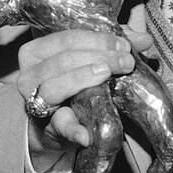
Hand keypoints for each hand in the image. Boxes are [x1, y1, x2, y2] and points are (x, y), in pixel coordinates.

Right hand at [18, 26, 153, 169]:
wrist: (54, 123)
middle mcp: (28, 75)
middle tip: (125, 61)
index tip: (122, 45)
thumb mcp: (86, 59)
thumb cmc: (71, 83)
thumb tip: (143, 39)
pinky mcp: (47, 126)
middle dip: (98, 57)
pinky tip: (86, 134)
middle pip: (63, 60)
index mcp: (36, 52)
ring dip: (83, 79)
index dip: (96, 39)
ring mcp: (34, 101)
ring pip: (54, 86)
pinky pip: (59, 125)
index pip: (65, 39)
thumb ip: (111, 47)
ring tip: (107, 75)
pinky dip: (73, 130)